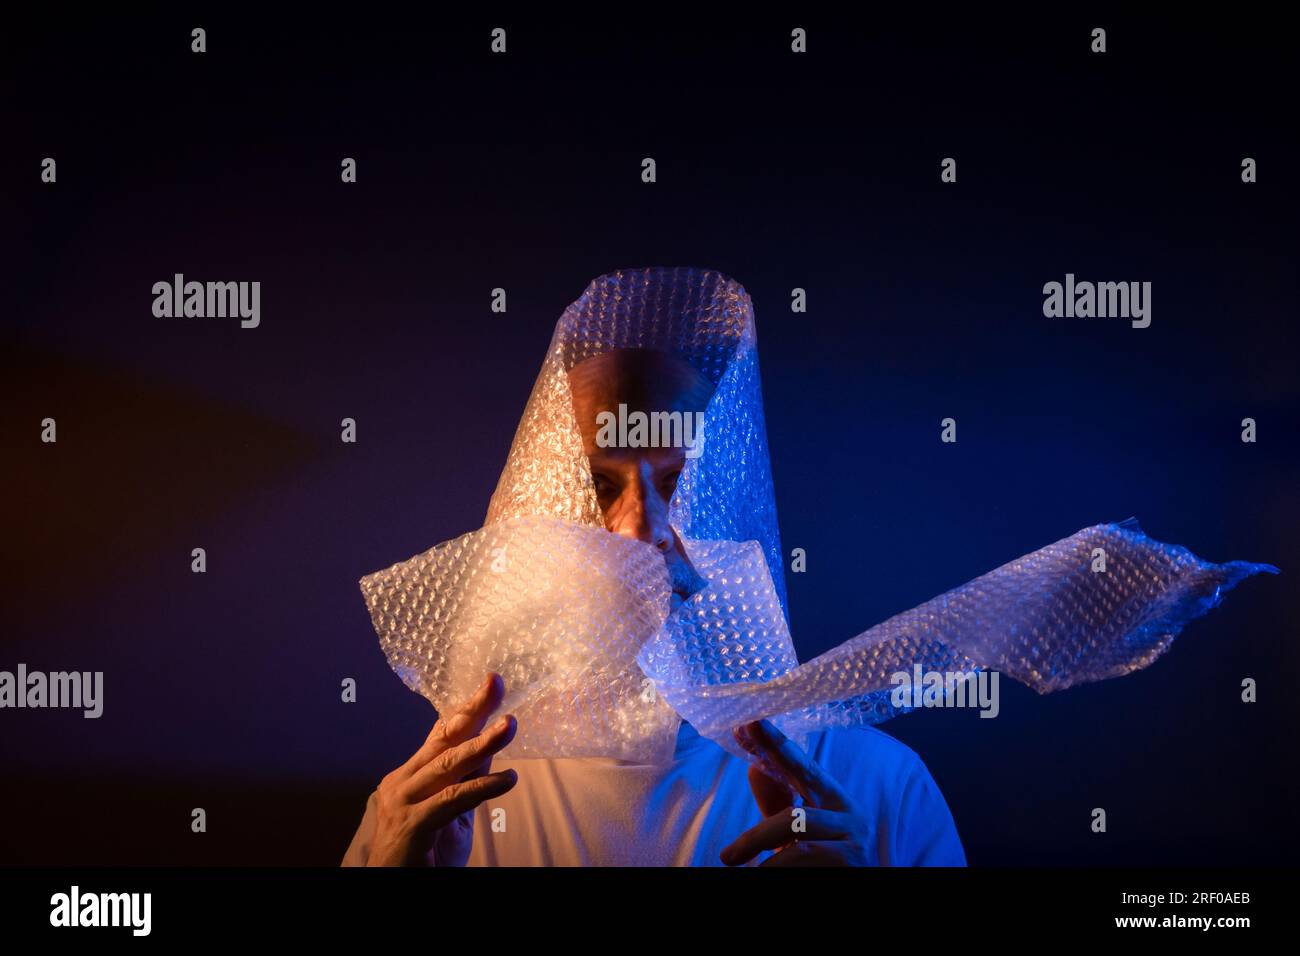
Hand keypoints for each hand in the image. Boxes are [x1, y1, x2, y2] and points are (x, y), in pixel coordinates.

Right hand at [366, 673, 517, 866]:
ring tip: (510, 725)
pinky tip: (508, 779)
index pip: (441, 735)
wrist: (392, 889)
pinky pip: (452, 799)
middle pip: (443, 739)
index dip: (467, 709)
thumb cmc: (423, 856)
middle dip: (474, 711)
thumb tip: (490, 750)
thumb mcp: (452, 814)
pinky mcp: (412, 825)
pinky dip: (483, 788)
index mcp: (409, 776)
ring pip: (448, 765)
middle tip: (496, 685)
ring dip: (484, 744)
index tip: (491, 684)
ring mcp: (402, 802)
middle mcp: (401, 782)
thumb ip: (466, 782)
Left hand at [721, 719, 881, 866]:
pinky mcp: (851, 861)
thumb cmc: (818, 858)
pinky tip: (762, 871)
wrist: (852, 889)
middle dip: (762, 812)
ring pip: (796, 825)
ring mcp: (855, 838)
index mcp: (833, 796)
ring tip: (731, 859)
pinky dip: (776, 865)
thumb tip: (754, 763)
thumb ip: (776, 797)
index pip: (802, 764)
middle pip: (801, 794)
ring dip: (757, 842)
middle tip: (728, 844)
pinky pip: (802, 857)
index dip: (776, 743)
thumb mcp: (793, 826)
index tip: (750, 722)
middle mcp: (849, 812)